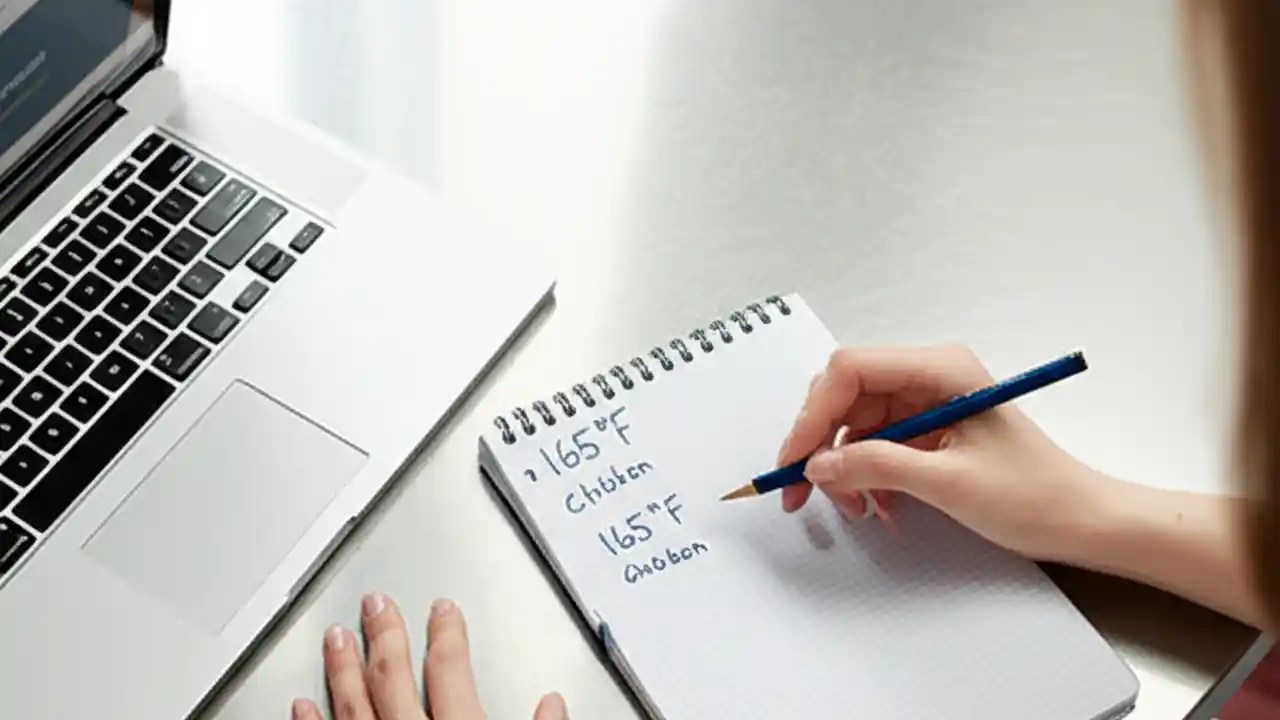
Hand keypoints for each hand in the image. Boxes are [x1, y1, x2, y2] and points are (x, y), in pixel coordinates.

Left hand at [292, 594, 566, 719]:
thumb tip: (553, 705)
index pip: (450, 671)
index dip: (448, 636)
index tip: (443, 611)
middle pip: (393, 679)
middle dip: (385, 636)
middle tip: (376, 604)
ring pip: (353, 706)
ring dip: (342, 669)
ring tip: (334, 637)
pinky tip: (302, 702)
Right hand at [776, 345, 1111, 560]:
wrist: (1081, 521)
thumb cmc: (1036, 495)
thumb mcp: (950, 483)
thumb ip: (878, 467)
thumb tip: (819, 465)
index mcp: (940, 368)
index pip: (851, 370)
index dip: (814, 415)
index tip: (796, 460)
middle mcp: (928, 376)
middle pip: (845, 396)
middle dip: (822, 445)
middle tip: (804, 493)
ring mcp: (926, 403)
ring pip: (854, 425)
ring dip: (844, 469)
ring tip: (857, 510)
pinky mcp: (926, 431)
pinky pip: (874, 445)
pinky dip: (866, 477)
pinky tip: (879, 507)